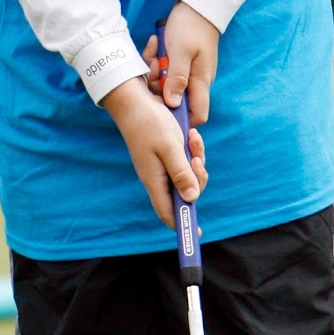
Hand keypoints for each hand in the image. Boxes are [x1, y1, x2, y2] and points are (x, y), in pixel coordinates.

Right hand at [103, 78, 207, 228]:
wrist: (135, 99)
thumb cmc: (149, 123)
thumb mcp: (169, 148)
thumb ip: (181, 173)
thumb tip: (192, 198)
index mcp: (154, 180)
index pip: (168, 212)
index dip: (181, 225)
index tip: (196, 234)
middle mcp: (158, 176)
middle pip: (185, 193)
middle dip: (198, 179)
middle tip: (196, 158)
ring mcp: (162, 165)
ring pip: (188, 174)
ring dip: (197, 159)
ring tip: (193, 138)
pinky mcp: (167, 154)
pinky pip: (186, 159)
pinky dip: (193, 150)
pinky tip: (191, 134)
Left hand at [142, 1, 219, 126]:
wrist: (198, 3)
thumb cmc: (190, 26)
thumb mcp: (180, 52)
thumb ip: (177, 79)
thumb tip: (173, 105)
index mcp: (201, 82)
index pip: (197, 115)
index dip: (180, 118)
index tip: (160, 107)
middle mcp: (198, 81)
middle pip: (176, 99)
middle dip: (159, 87)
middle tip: (152, 67)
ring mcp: (191, 71)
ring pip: (168, 83)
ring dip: (156, 71)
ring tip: (153, 53)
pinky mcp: (184, 62)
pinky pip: (167, 70)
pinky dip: (158, 61)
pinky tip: (155, 45)